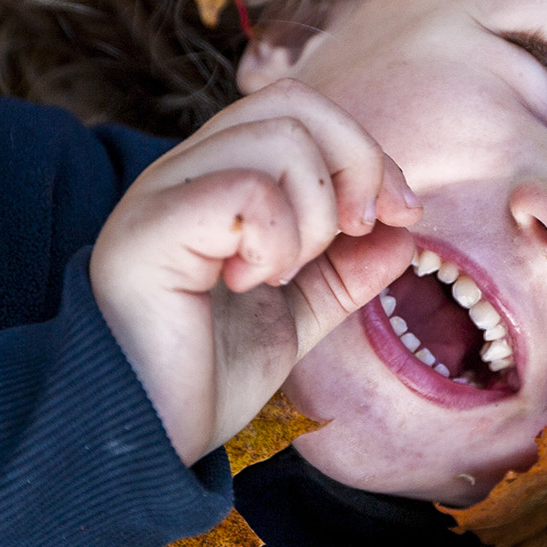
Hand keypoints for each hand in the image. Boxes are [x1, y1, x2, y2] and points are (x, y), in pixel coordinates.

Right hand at [90, 79, 420, 463]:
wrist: (141, 441)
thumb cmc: (202, 378)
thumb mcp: (295, 318)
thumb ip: (344, 273)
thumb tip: (404, 233)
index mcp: (214, 181)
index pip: (298, 108)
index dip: (364, 150)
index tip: (400, 215)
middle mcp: (182, 173)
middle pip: (292, 105)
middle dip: (355, 165)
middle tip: (355, 235)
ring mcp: (161, 195)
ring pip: (278, 141)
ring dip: (312, 217)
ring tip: (280, 276)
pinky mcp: (150, 230)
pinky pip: (244, 191)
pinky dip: (275, 238)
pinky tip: (249, 281)